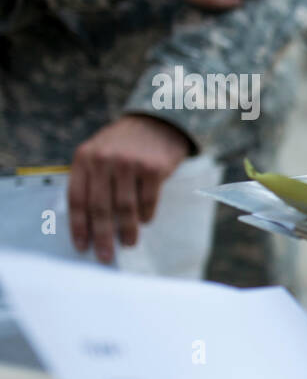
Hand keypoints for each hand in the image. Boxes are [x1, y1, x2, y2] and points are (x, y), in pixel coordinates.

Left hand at [69, 114, 191, 262]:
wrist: (158, 122)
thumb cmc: (125, 145)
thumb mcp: (99, 154)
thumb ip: (91, 180)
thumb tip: (90, 224)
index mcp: (84, 158)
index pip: (76, 198)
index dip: (78, 226)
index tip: (82, 246)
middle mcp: (104, 159)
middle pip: (100, 207)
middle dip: (102, 236)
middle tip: (105, 255)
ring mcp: (129, 163)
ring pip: (125, 207)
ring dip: (127, 230)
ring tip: (129, 243)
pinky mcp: (153, 168)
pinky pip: (148, 201)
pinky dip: (146, 215)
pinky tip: (145, 221)